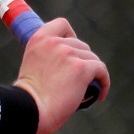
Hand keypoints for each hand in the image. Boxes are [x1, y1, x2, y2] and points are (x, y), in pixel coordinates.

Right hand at [14, 17, 109, 133]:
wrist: (31, 109)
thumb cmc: (30, 95)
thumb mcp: (33, 65)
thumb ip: (48, 56)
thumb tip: (67, 63)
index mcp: (39, 39)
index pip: (62, 24)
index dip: (70, 35)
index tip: (70, 50)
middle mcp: (55, 42)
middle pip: (81, 45)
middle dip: (81, 61)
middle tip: (76, 79)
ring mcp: (69, 53)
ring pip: (92, 59)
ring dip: (92, 73)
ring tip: (86, 89)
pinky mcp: (82, 67)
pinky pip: (101, 70)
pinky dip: (103, 82)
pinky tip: (99, 94)